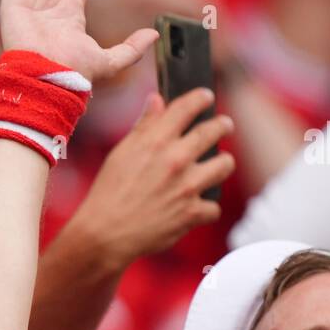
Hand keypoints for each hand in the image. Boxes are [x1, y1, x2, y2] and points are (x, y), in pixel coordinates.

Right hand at [79, 88, 234, 260]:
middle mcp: (175, 160)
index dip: (201, 98)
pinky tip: (197, 207)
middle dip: (222, 125)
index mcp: (155, 141)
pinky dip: (206, 208)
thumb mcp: (121, 153)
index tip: (206, 97)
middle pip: (214, 131)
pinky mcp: (191, 213)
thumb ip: (144, 126)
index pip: (187, 107)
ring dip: (222, 164)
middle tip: (224, 126)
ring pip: (225, 165)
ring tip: (217, 166)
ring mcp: (187, 187)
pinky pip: (213, 206)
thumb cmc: (109, 191)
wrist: (105, 233)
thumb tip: (157, 100)